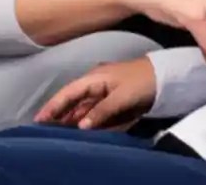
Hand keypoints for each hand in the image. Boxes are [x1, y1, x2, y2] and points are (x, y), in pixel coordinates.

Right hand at [34, 57, 156, 130]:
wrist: (166, 75)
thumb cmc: (143, 81)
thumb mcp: (122, 97)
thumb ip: (101, 111)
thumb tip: (81, 126)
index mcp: (95, 77)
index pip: (68, 92)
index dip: (53, 105)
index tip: (39, 119)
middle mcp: (96, 82)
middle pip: (73, 99)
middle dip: (59, 113)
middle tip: (44, 129)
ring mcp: (104, 89)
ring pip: (83, 105)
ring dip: (71, 117)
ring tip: (58, 131)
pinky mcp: (113, 97)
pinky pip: (94, 108)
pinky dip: (86, 117)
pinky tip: (79, 127)